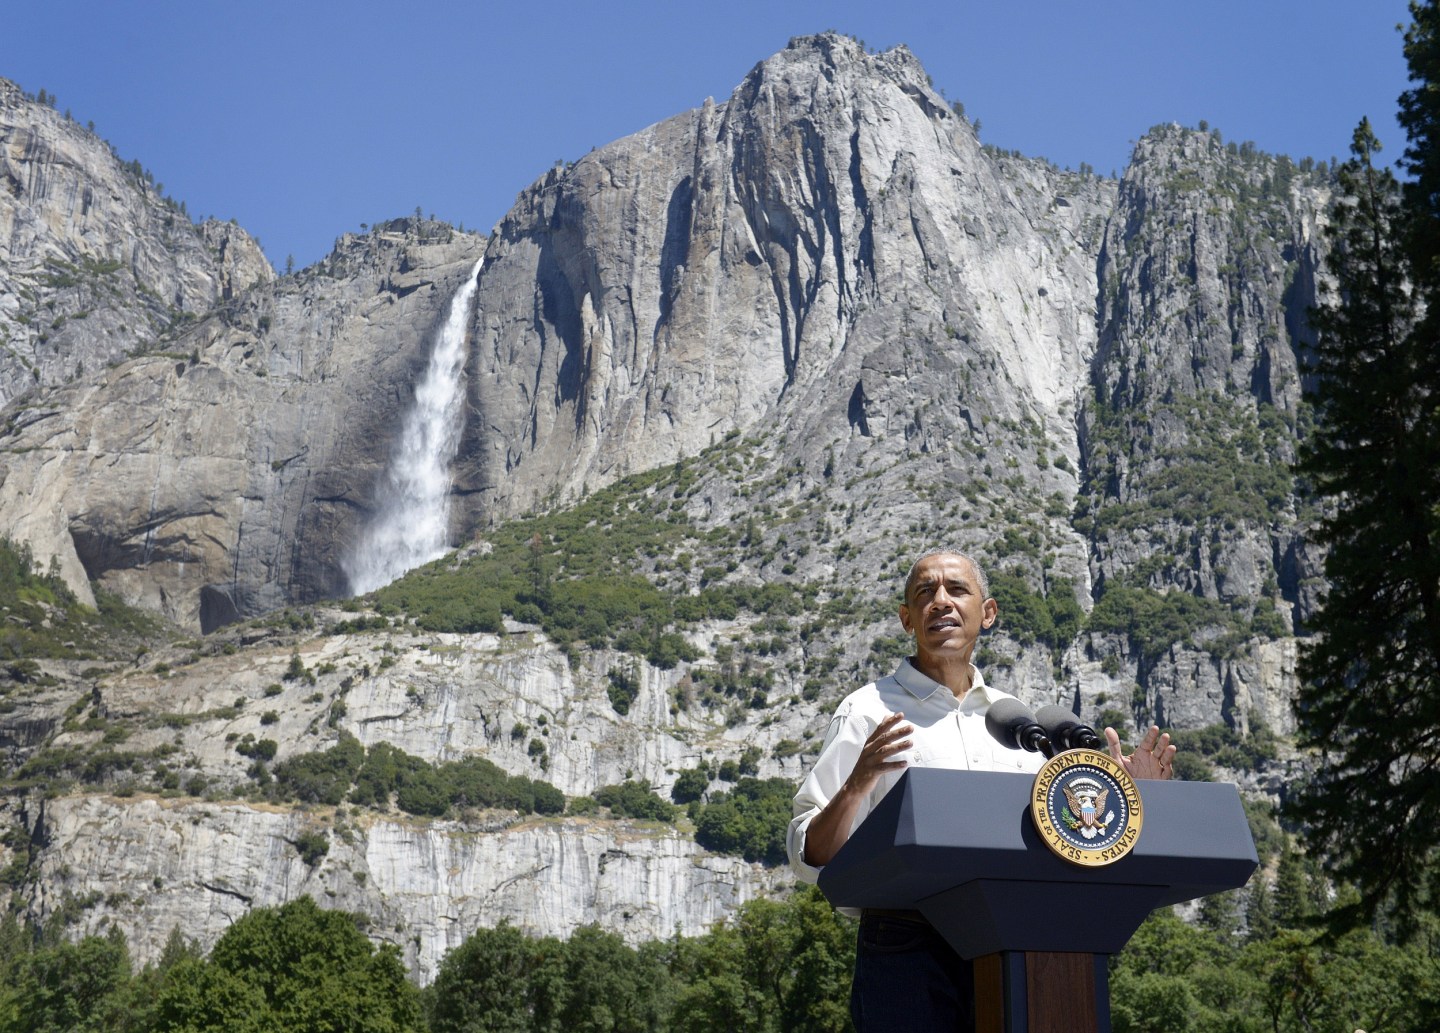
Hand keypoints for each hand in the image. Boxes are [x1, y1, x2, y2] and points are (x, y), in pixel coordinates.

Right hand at [802, 711, 913, 866]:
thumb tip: (886, 717)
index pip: (880, 729)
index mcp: (869, 744)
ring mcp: (869, 761)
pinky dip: (895, 765)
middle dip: (898, 732)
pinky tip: (905, 764)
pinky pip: (884, 768)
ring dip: (898, 747)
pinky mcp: (871, 773)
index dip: (890, 721)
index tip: (901, 715)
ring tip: (911, 743)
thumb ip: (879, 733)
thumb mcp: (870, 747)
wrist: (853, 786)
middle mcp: (868, 750)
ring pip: (885, 752)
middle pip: (884, 739)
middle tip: (911, 728)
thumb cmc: (865, 765)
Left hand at [1105, 724, 1174, 779]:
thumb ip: (1114, 744)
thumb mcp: (1116, 759)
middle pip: (1158, 749)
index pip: (1148, 742)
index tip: (1155, 728)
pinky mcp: (1159, 780)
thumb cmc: (1121, 775)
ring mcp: (1156, 769)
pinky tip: (1168, 764)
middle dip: (1162, 743)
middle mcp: (1151, 760)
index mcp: (1141, 754)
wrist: (1125, 793)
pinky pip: (1165, 774)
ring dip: (1168, 754)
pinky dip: (1168, 769)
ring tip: (1171, 747)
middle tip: (1165, 735)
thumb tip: (1108, 729)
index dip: (1151, 735)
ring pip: (1165, 760)